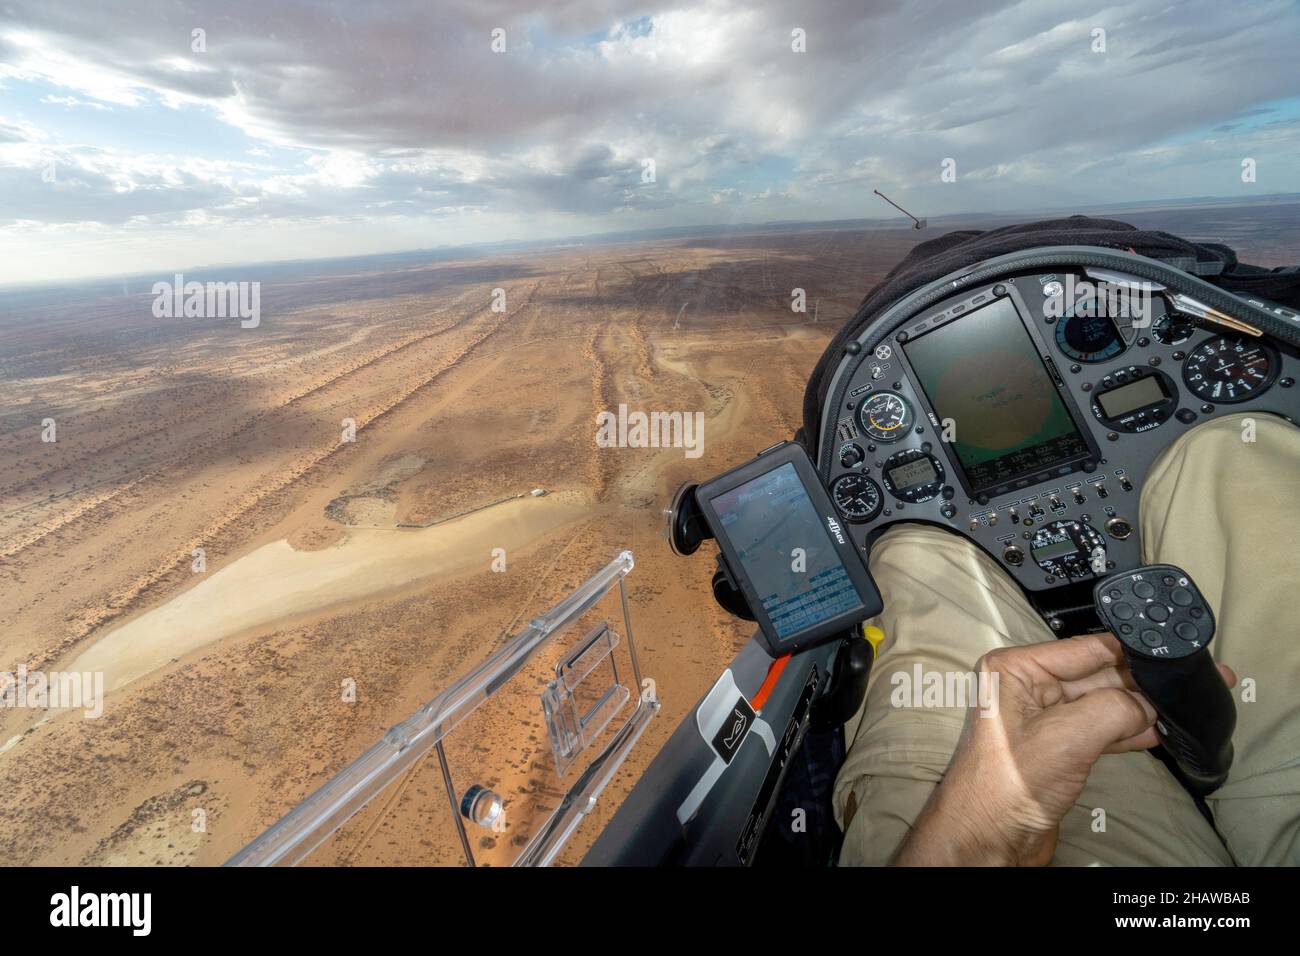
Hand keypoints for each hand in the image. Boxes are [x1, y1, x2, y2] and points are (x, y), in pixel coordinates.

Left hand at [892, 633, 1234, 865]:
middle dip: (1138, 683)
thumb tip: (1145, 703)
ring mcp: (1043, 717)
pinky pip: (1100, 728)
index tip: (1169, 657)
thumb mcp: (1066, 737)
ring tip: (1177, 710)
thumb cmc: (1003, 788)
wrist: (989, 839)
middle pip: (1098, 674)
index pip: (1085, 648)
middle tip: (1181, 689)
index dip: (1129, 653)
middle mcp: (1027, 687)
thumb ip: (1112, 710)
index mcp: (1016, 669)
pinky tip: (1156, 732)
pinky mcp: (1058, 746)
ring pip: (1103, 703)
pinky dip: (1128, 731)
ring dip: (1138, 709)